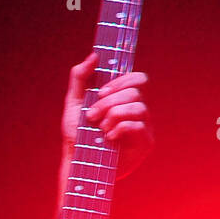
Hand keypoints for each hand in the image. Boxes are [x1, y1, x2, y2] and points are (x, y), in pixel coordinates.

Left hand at [61, 51, 153, 178]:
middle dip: (110, 102)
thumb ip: (80, 77)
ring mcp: (143, 127)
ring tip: (100, 128)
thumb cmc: (77, 135)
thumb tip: (95, 56)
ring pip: (138, 107)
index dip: (122, 81)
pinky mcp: (145, 143)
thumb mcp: (74, 102)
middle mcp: (137, 111)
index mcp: (124, 99)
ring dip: (114, 115)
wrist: (77, 162)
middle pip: (136, 92)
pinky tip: (109, 137)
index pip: (137, 79)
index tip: (100, 92)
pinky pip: (139, 126)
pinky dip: (120, 128)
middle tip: (92, 115)